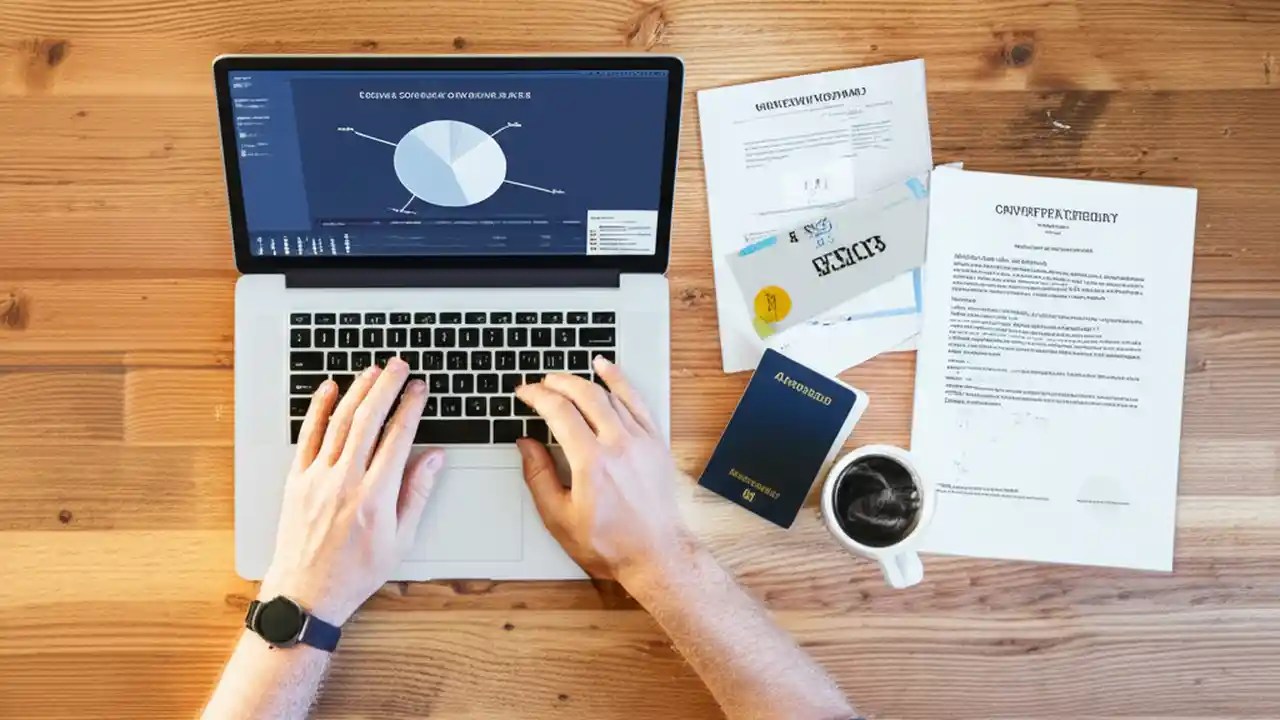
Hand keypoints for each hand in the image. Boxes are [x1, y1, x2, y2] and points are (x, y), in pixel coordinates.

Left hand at [260, 359, 443, 624]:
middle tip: (399, 366)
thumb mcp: (401, 539)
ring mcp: (317, 479)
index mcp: (375, 497)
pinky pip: (307, 436)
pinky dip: (318, 409)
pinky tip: (329, 389)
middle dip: (386, 387)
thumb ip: (417, 494)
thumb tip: (434, 458)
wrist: (307, 592)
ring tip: (373, 371)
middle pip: (368, 420)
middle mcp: (345, 482)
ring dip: (358, 391)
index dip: (411, 407)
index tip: (419, 389)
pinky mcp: (296, 480)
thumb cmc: (356, 572)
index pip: (398, 438)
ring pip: (339, 422)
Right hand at [514, 357, 695, 580]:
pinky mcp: (656, 442)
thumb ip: (538, 476)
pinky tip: (606, 367)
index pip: (559, 412)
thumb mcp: (559, 518)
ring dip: (584, 380)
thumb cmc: (609, 543)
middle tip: (541, 383)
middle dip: (558, 382)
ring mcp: (641, 441)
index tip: (525, 393)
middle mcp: (619, 445)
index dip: (538, 396)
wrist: (655, 553)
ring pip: (610, 394)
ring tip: (564, 378)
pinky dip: (620, 380)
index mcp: (591, 462)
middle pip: (585, 395)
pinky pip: (637, 400)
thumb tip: (525, 444)